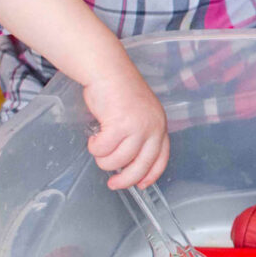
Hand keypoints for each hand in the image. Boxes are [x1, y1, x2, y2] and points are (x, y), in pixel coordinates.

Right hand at [83, 62, 169, 190]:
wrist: (109, 71)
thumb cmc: (119, 91)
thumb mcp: (139, 114)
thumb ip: (139, 135)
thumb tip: (128, 160)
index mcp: (160, 125)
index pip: (161, 158)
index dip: (151, 175)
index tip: (142, 185)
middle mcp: (153, 127)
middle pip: (142, 165)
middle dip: (126, 179)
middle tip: (113, 183)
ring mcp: (138, 126)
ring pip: (118, 160)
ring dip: (104, 159)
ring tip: (99, 148)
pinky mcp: (120, 124)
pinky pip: (103, 149)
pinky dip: (95, 147)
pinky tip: (94, 138)